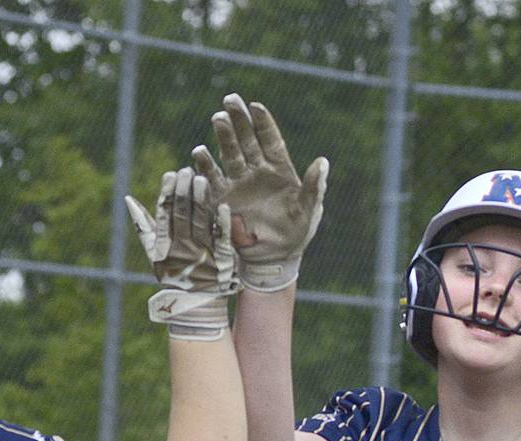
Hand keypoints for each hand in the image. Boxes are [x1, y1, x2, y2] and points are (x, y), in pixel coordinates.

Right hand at [125, 167, 238, 339]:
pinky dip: (222, 223)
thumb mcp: (154, 254)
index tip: (170, 175)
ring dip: (201, 201)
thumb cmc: (173, 276)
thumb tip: (128, 199)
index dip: (168, 194)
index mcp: (165, 246)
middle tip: (187, 171)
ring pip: (200, 222)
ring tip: (201, 179)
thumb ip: (143, 226)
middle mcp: (182, 249)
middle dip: (184, 192)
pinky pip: (221, 238)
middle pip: (182, 215)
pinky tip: (223, 205)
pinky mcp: (220, 260)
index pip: (165, 216)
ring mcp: (202, 254)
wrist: (196, 306)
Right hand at [192, 93, 327, 291]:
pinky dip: (204, 168)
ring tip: (217, 118)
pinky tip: (198, 153)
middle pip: (247, 140)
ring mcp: (239, 184)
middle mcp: (257, 172)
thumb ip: (315, 187)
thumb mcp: (309, 211)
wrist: (273, 260)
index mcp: (280, 170)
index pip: (270, 140)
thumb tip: (323, 162)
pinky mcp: (223, 200)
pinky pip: (212, 180)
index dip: (263, 122)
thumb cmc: (296, 234)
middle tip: (230, 100)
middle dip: (238, 120)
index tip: (255, 106)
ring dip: (223, 137)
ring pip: (229, 154)